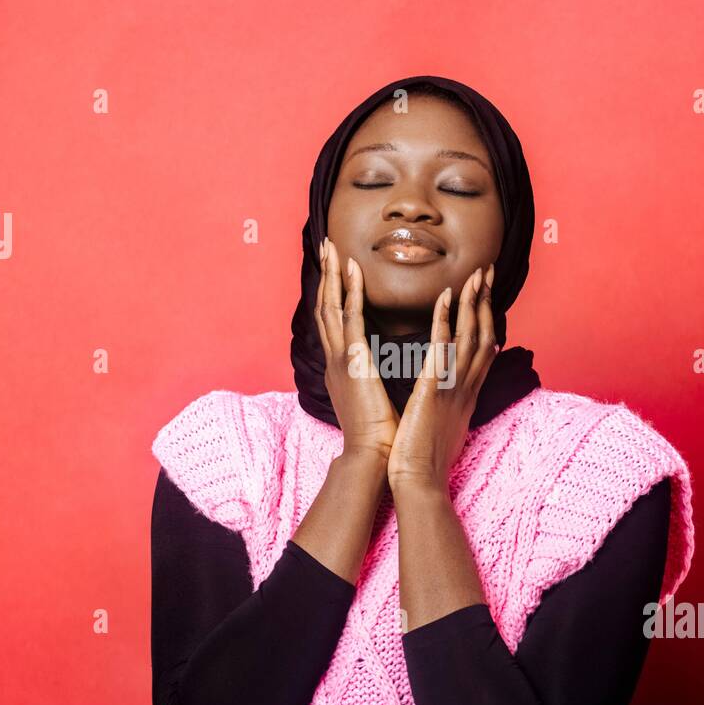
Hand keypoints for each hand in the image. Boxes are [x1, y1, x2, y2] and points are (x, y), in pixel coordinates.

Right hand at [314, 236, 398, 462]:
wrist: (373, 459)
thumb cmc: (379, 436)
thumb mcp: (372, 399)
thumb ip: (370, 379)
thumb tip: (375, 369)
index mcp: (341, 369)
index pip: (334, 322)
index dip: (333, 292)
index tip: (336, 268)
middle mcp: (335, 360)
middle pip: (324, 307)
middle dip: (325, 275)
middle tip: (325, 245)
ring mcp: (341, 361)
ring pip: (330, 307)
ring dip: (332, 274)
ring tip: (331, 247)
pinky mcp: (354, 363)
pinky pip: (350, 319)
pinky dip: (350, 291)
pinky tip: (352, 270)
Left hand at [387, 263, 496, 491]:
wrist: (418, 481)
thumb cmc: (425, 459)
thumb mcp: (443, 425)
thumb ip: (449, 404)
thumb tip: (449, 395)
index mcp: (466, 394)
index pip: (483, 350)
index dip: (487, 321)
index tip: (485, 297)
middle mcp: (467, 387)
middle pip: (485, 335)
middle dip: (487, 302)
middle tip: (487, 272)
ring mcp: (454, 387)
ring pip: (471, 336)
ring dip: (475, 302)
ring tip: (476, 274)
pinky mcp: (435, 389)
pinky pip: (443, 348)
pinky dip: (446, 320)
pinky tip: (447, 297)